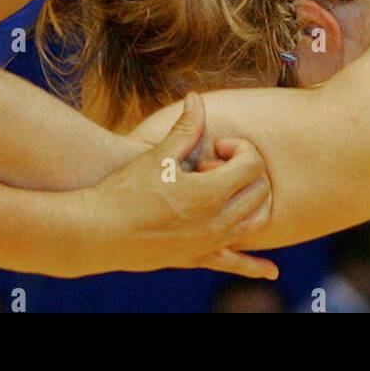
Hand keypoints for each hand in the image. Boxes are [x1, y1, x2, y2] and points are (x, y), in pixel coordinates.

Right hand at [85, 93, 276, 279]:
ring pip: (257, 223)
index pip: (253, 164)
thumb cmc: (125, 190)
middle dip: (246, 172)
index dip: (239, 148)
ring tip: (227, 190)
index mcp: (210, 193)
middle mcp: (217, 221)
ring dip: (253, 202)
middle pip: (261, 191)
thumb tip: (196, 98)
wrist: (99, 231)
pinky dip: (254, 266)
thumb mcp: (157, 155)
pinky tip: (270, 273)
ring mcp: (210, 243)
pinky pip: (235, 264)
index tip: (217, 147)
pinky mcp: (198, 258)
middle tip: (215, 167)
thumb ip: (185, 127)